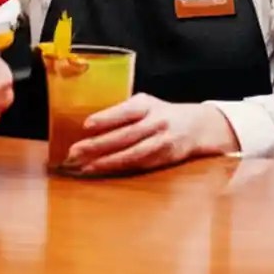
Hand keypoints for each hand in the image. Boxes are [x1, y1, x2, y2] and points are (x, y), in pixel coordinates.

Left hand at [65, 95, 238, 175]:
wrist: (199, 126)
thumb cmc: (163, 113)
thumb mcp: (146, 104)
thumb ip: (123, 111)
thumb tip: (90, 124)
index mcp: (148, 105)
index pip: (126, 111)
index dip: (106, 118)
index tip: (86, 124)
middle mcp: (157, 123)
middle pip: (125, 136)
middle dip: (98, 145)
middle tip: (75, 151)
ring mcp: (162, 143)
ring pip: (132, 154)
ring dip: (106, 161)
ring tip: (85, 166)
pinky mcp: (164, 159)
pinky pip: (138, 165)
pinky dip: (118, 168)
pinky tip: (102, 170)